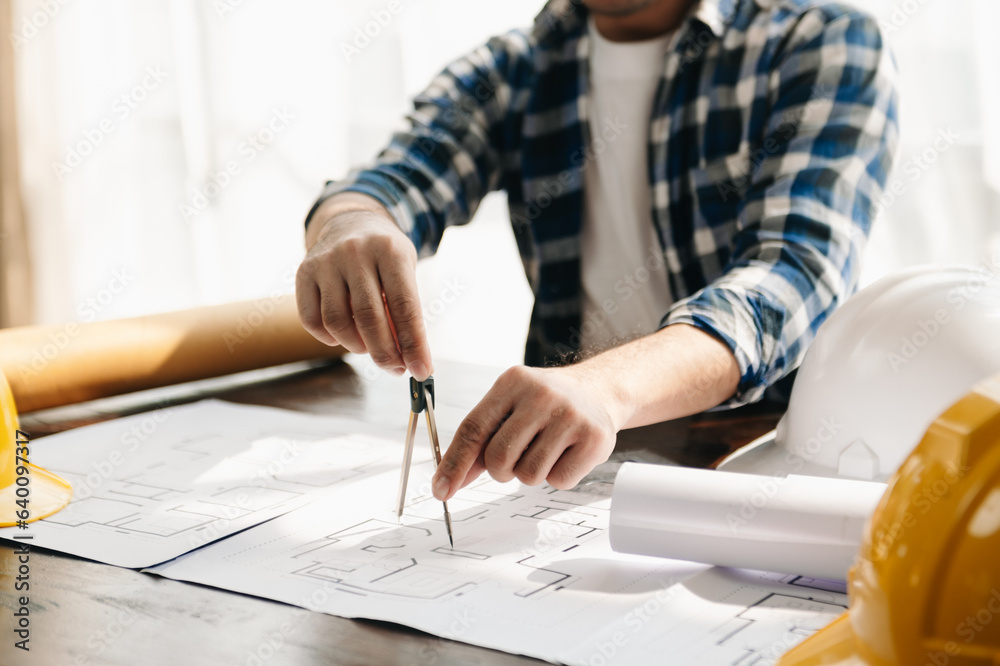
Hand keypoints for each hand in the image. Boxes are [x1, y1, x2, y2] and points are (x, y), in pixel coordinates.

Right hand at [296, 193, 432, 378]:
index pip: (404, 306)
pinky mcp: (304, 272)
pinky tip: (343, 335)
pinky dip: (328, 338)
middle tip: (395, 368)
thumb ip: (405, 311)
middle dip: (385, 353)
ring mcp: (326, 261)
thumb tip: (408, 356)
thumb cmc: (385, 255)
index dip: (414, 343)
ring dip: (356, 346)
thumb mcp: (405, 271)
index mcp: (390, 251)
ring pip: (337, 322)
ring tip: (368, 347)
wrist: (351, 222)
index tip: (420, 369)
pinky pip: (311, 320)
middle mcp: (355, 252)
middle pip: (369, 318)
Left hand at [431, 365, 622, 500]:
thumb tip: (448, 480)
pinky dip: (557, 476)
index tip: (441, 490)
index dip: (454, 463)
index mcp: (512, 382)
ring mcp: (570, 416)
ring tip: (545, 450)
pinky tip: (566, 453)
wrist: (598, 391)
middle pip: (498, 459)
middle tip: (517, 457)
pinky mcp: (594, 438)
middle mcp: (541, 395)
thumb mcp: (510, 406)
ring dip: (531, 473)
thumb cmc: (545, 403)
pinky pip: (558, 481)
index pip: (473, 429)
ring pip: (528, 475)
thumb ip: (480, 440)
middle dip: (501, 470)